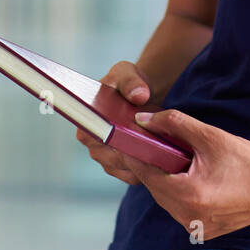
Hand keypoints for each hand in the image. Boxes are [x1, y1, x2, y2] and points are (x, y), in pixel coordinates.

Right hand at [75, 61, 153, 187]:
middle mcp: (92, 146)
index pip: (100, 138)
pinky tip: (162, 156)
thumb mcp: (127, 74)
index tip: (137, 134)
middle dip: (136, 150)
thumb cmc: (127, 84)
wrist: (139, 96)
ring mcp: (107, 161)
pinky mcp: (122, 170)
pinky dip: (149, 168)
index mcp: (86, 123)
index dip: (119, 138)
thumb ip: (131, 82)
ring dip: (144, 160)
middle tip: (157, 140)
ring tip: (162, 146)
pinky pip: (136, 175)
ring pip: (127, 168)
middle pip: (115, 156)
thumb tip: (139, 95)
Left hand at [124, 108, 249, 241]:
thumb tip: (144, 120)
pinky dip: (178, 191)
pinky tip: (187, 175)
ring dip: (164, 178)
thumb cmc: (248, 162)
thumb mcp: (210, 136)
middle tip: (149, 143)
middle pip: (154, 187)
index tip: (127, 138)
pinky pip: (179, 208)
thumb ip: (174, 124)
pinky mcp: (203, 231)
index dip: (135, 154)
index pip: (146, 173)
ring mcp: (195, 228)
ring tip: (171, 156)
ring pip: (166, 199)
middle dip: (150, 165)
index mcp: (187, 195)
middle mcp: (187, 217)